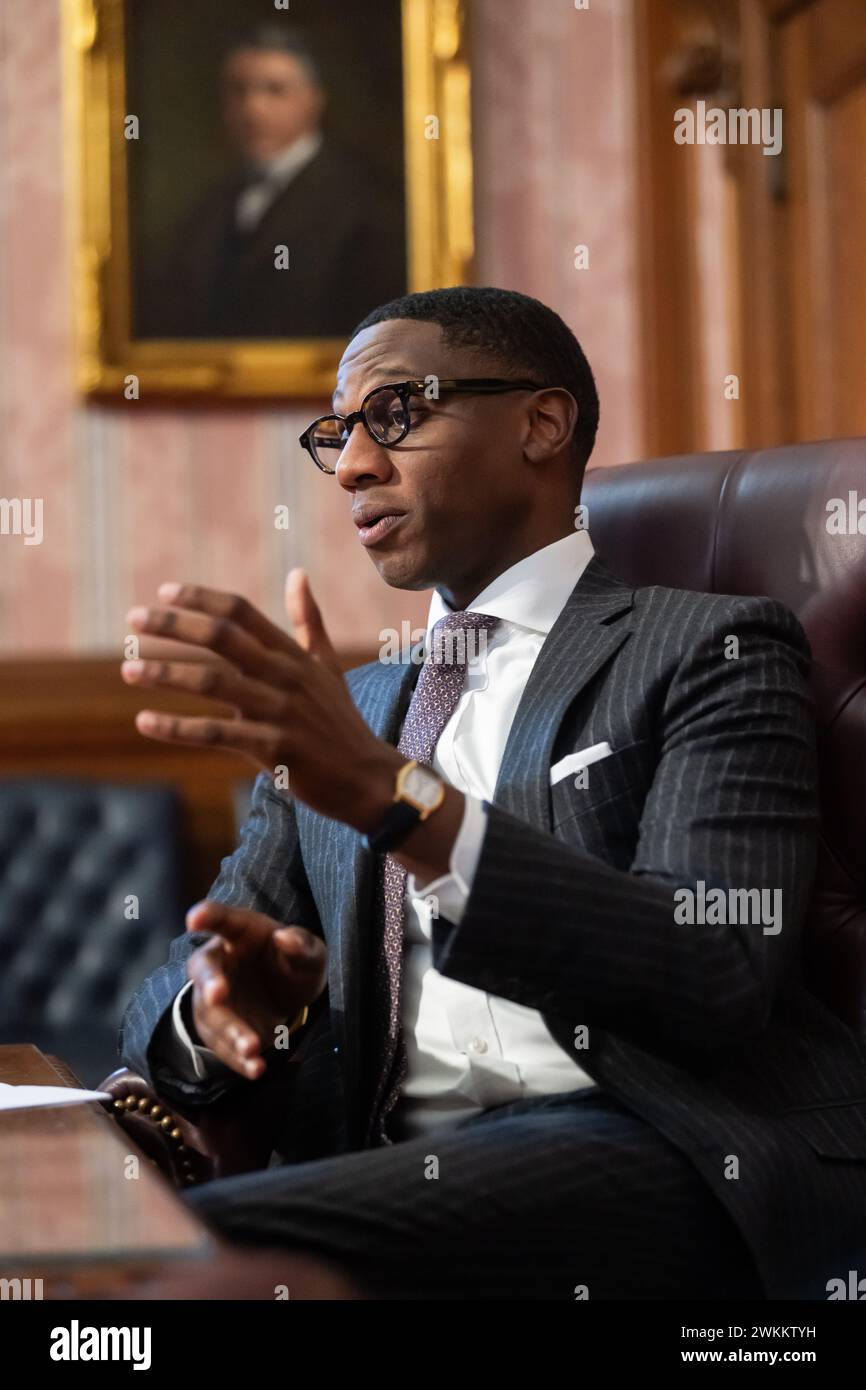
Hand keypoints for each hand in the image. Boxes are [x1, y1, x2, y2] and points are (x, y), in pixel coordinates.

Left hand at [121, 569, 401, 830]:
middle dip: (174, 625)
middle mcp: (285, 676)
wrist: (367, 778)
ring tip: (127, 669)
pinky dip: (177, 727)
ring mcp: (280, 712)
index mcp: (292, 654)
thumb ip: (309, 620)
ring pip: (214, 683)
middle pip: (221, 637)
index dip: (201, 598)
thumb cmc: (340, 721)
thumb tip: (297, 574)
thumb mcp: (326, 666)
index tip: (164, 592)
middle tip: (133, 620)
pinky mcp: (274, 748)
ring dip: (166, 674)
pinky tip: (145, 721)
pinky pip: (217, 733)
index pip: (241, 612)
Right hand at [185, 901, 327, 1077]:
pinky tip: (256, 1068)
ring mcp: (215, 1000)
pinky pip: (224, 1047)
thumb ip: (300, 945)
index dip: (207, 916)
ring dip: (231, 1031)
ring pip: (213, 1015)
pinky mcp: (221, 1031)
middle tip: (218, 993)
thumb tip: (285, 938)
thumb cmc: (293, 963)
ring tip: (252, 1046)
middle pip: (204, 971)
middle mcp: (220, 964)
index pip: (222, 920)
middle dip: (210, 983)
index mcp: (240, 934)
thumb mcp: (309, 952)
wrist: (290, 997)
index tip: (195, 918)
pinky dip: (239, 1059)